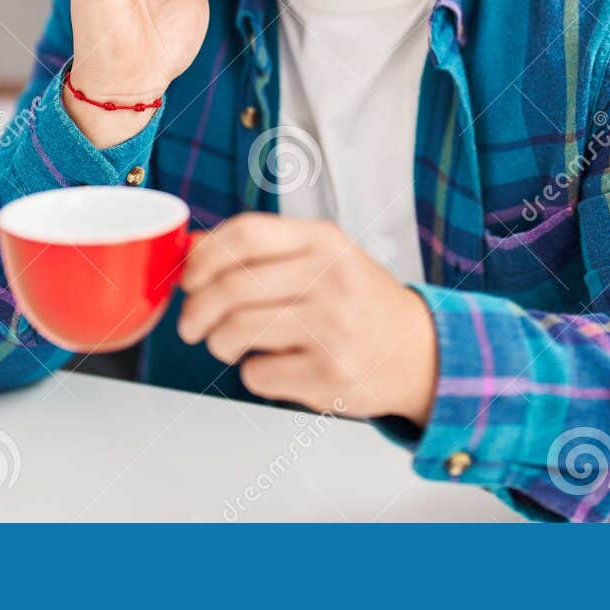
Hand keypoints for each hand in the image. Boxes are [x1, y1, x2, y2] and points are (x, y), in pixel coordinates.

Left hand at [176, 214, 437, 424]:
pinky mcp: (330, 374)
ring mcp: (332, 328)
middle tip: (191, 325)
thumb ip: (263, 251)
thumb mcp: (324, 259)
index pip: (245, 234)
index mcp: (325, 241)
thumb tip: (191, 248)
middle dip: (196, 310)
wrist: (421, 352)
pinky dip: (253, 374)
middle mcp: (330, 279)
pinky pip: (258, 375)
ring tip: (228, 345)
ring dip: (218, 343)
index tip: (189, 278)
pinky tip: (275, 366)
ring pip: (236, 331)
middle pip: (231, 287)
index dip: (203, 257)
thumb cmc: (361, 302)